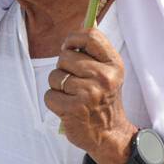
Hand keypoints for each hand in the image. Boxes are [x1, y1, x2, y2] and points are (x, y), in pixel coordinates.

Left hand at [44, 27, 135, 163]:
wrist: (110, 135)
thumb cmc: (104, 100)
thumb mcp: (109, 74)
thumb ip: (94, 53)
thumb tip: (76, 29)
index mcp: (114, 64)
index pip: (90, 36)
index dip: (73, 39)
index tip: (69, 47)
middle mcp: (104, 77)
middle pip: (65, 57)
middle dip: (63, 68)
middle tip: (75, 83)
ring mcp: (89, 93)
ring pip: (55, 76)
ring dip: (58, 86)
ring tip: (72, 96)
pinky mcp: (74, 108)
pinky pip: (49, 95)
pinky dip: (54, 102)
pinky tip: (67, 107)